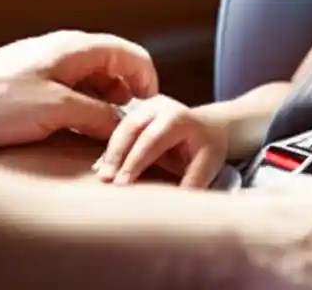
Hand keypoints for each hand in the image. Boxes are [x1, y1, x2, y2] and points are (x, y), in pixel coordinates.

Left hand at [0, 30, 158, 146]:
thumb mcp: (55, 111)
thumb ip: (97, 114)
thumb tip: (122, 124)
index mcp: (73, 48)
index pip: (129, 54)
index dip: (146, 81)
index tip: (149, 110)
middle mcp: (60, 51)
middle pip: (112, 67)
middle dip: (125, 95)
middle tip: (127, 127)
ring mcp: (41, 66)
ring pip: (89, 82)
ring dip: (101, 105)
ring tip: (100, 135)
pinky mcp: (25, 84)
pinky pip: (67, 92)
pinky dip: (79, 109)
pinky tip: (71, 133)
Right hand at [94, 94, 228, 187]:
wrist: (210, 126)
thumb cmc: (209, 147)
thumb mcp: (208, 164)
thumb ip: (192, 181)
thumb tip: (176, 206)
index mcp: (179, 118)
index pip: (152, 139)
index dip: (135, 161)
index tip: (122, 183)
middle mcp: (160, 107)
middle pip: (131, 129)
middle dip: (116, 155)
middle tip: (105, 180)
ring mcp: (146, 107)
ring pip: (121, 128)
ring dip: (110, 154)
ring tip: (101, 177)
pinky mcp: (137, 112)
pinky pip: (120, 130)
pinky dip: (111, 150)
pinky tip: (102, 168)